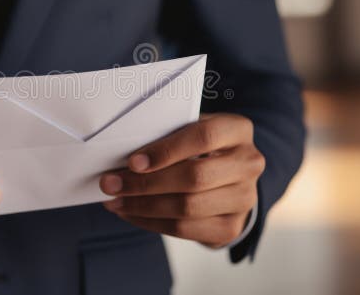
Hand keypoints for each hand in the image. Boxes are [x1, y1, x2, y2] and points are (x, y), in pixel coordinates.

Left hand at [99, 113, 262, 247]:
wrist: (229, 179)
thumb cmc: (198, 147)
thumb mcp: (190, 129)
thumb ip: (167, 133)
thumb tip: (121, 149)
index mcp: (237, 130)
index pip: (203, 137)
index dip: (166, 151)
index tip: (132, 162)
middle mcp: (249, 163)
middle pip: (193, 178)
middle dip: (145, 183)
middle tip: (110, 183)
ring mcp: (244, 198)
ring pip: (187, 207)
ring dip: (142, 206)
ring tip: (114, 201)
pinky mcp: (230, 227)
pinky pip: (184, 229)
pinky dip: (150, 222)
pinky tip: (130, 213)